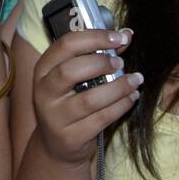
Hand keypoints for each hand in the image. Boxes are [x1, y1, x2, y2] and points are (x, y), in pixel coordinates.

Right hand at [33, 27, 140, 166]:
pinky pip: (101, 119)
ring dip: (118, 87)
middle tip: (121, 63)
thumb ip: (98, 55)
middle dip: (101, 63)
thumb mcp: (75, 78)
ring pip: (90, 99)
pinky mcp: (71, 136)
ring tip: (135, 80)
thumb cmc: (69, 102)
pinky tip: (131, 98)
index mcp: (43, 70)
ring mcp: (55, 116)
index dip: (94, 38)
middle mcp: (44, 92)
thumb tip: (127, 34)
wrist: (56, 145)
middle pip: (70, 71)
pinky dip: (121, 106)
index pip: (65, 45)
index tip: (119, 37)